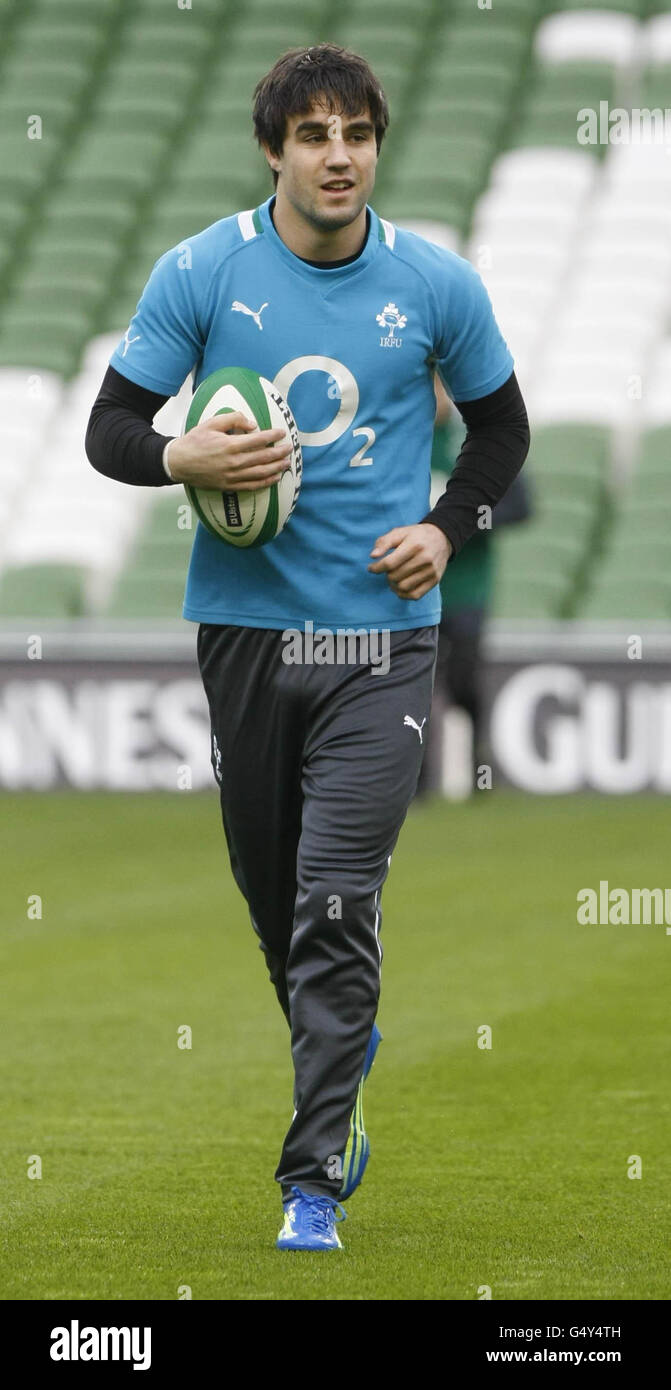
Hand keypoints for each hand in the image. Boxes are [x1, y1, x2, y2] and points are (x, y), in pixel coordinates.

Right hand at [167, 412, 292, 489]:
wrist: (178, 463)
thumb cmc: (195, 441)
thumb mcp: (211, 423)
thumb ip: (233, 419)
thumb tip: (253, 424)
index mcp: (230, 445)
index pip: (258, 440)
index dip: (272, 436)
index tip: (281, 433)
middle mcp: (234, 462)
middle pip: (263, 457)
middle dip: (279, 452)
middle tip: (289, 448)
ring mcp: (232, 476)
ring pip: (260, 473)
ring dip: (276, 468)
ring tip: (286, 463)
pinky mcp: (229, 486)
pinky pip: (252, 486)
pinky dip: (265, 482)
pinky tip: (274, 478)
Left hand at [368, 523, 451, 599]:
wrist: (442, 538)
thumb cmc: (416, 535)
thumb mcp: (400, 532)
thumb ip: (384, 542)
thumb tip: (373, 556)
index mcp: (415, 545)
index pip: (390, 563)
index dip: (376, 568)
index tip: (371, 568)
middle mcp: (425, 559)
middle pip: (395, 576)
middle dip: (386, 574)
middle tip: (387, 570)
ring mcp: (431, 571)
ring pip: (403, 587)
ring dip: (393, 585)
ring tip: (393, 578)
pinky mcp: (435, 580)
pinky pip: (415, 595)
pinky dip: (403, 594)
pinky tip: (400, 586)